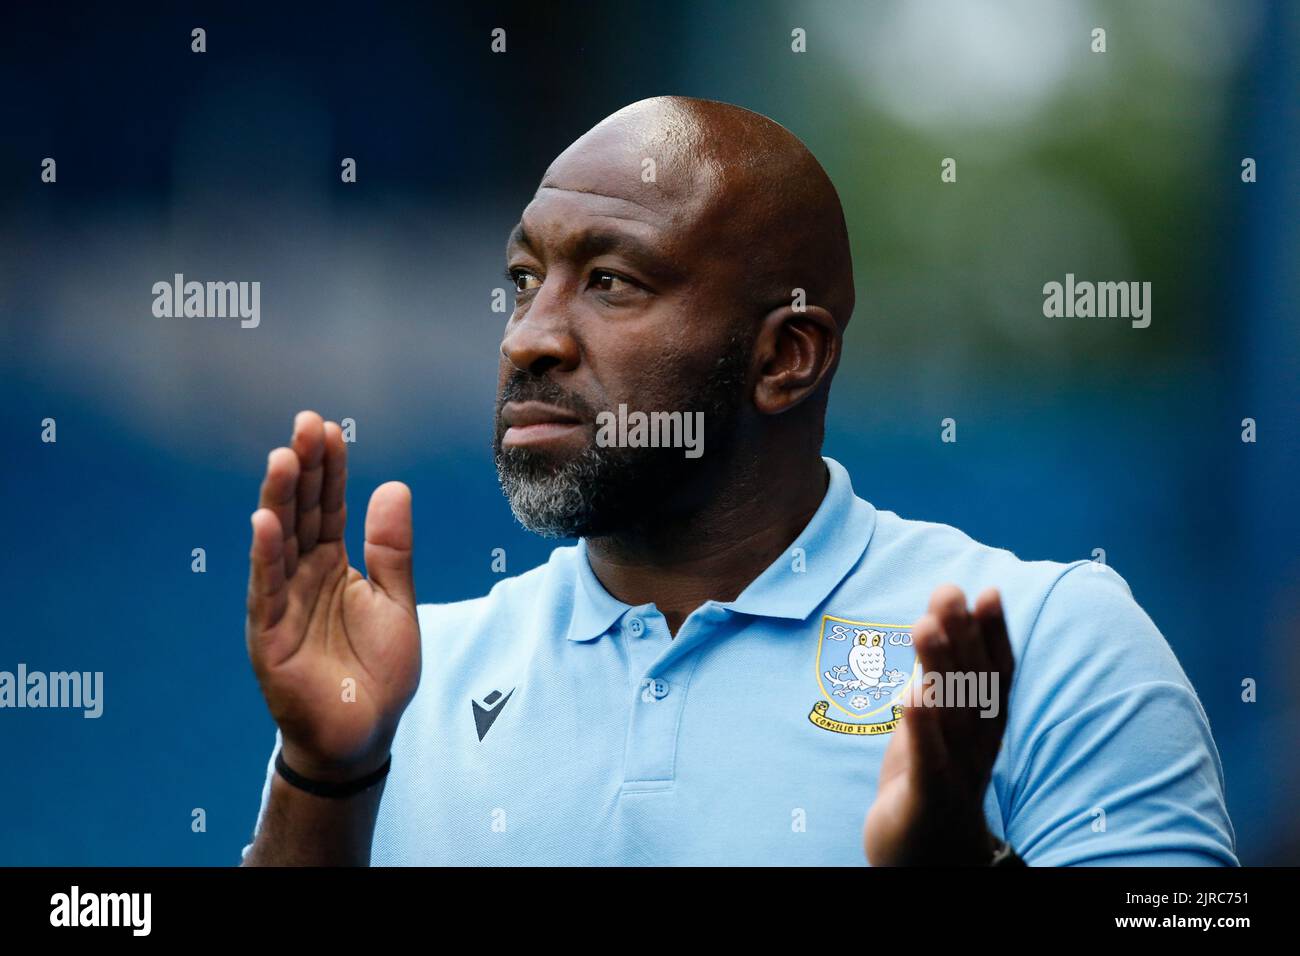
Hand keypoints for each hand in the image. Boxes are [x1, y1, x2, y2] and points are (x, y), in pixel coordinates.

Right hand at [245, 411, 420, 782]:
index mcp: (334, 566)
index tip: (330, 429)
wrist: (363, 734)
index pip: (330, 508)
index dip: (330, 471)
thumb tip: (393, 484)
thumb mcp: (396, 601)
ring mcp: (282, 604)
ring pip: (279, 544)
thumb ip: (393, 549)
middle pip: (303, 515)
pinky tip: (265, 521)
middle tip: (305, 424)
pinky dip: (265, 557)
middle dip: (304, 471)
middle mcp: (303, 577)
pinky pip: (267, 590)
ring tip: (283, 458)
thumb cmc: (377, 671)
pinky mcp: (270, 636)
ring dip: (279, 501)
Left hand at [864, 585, 1013, 864]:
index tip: (988, 590)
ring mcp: (954, 771)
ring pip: (950, 715)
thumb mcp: (940, 721)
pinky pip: (926, 759)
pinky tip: (912, 694)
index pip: (995, 673)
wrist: (929, 855)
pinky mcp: (925, 796)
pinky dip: (921, 728)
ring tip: (925, 624)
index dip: (994, 634)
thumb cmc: (935, 775)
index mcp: (984, 724)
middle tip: (949, 591)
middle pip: (973, 685)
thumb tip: (938, 619)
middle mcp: (977, 745)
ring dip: (939, 669)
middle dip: (962, 637)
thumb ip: (941, 675)